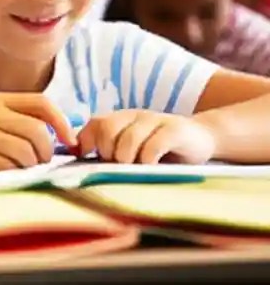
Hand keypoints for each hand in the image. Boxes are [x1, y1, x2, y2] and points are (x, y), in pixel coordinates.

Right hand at [0, 93, 76, 173]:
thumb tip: (54, 136)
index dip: (61, 122)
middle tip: (40, 161)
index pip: (41, 104)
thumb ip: (14, 119)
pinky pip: (7, 166)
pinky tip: (5, 171)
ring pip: (24, 151)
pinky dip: (13, 172)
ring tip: (21, 167)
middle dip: (45, 151)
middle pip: (36, 131)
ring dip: (30, 164)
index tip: (69, 140)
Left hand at [77, 110, 215, 163]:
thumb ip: (111, 150)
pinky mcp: (175, 130)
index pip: (94, 124)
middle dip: (107, 152)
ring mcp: (156, 120)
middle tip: (116, 166)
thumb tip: (82, 162)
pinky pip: (154, 144)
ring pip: (128, 137)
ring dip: (126, 157)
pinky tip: (150, 167)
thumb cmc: (162, 150)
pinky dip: (147, 159)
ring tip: (133, 168)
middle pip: (107, 129)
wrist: (203, 138)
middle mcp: (136, 116)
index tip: (87, 159)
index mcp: (122, 119)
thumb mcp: (133, 148)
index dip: (86, 142)